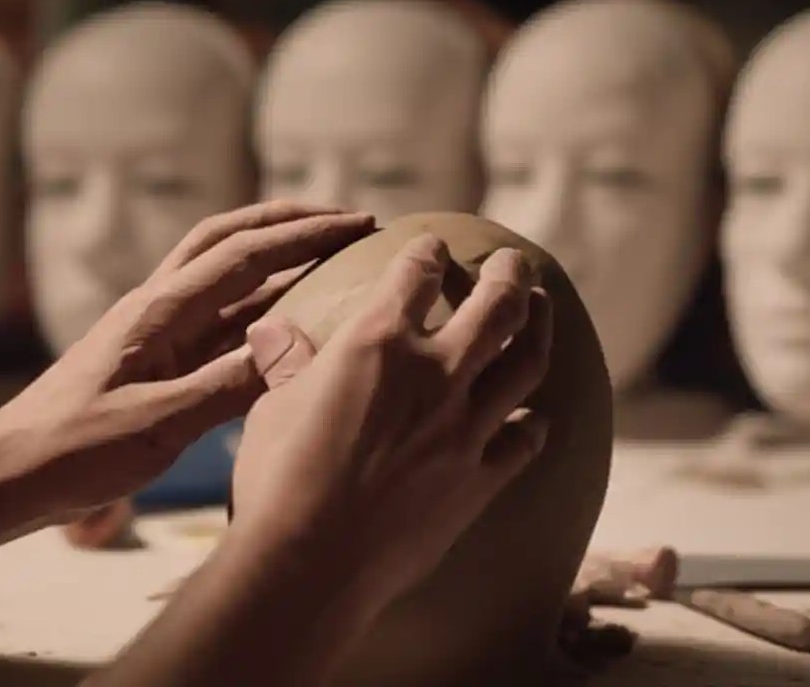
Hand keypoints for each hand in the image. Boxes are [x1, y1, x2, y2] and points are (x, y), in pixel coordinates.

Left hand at [0, 202, 373, 519]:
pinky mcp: (156, 363)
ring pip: (226, 279)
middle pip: (230, 241)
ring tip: (331, 261)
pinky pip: (220, 323)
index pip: (245, 254)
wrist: (7, 475)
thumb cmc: (70, 450)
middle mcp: (159, 309)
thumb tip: (292, 357)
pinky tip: (289, 324)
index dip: (306, 235)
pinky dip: (260, 311)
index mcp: (159, 311)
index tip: (358, 226)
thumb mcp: (155, 425)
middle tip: (346, 222)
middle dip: (290, 223)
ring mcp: (157, 334)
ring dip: (277, 262)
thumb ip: (224, 389)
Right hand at [231, 234, 552, 608]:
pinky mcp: (478, 479)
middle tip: (517, 263)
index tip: (435, 244)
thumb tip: (269, 329)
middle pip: (496, 307)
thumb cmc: (279, 480)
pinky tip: (535, 420)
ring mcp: (465, 428)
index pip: (415, 274)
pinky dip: (533, 426)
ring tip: (541, 312)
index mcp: (379, 342)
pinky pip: (522, 443)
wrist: (309, 565)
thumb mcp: (274, 408)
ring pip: (525, 365)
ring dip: (538, 331)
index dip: (428, 252)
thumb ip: (286, 364)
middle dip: (511, 275)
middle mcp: (435, 375)